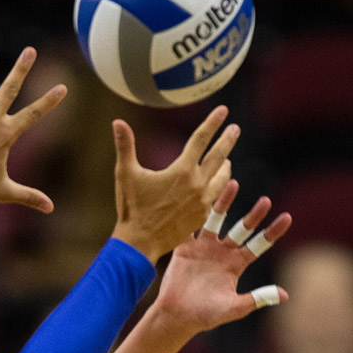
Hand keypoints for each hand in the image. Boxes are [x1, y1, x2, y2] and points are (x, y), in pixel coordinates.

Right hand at [112, 107, 239, 262]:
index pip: (201, 140)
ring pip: (221, 179)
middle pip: (218, 157)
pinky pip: (214, 197)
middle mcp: (197, 185)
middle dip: (227, 141)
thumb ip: (125, 146)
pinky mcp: (201, 216)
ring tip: (228, 160)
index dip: (213, 123)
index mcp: (181, 171)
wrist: (140, 242)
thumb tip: (117, 121)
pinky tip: (217, 186)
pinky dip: (218, 187)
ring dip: (225, 167)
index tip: (223, 110)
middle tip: (235, 129)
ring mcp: (202, 202)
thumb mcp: (126, 174)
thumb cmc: (131, 207)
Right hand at [145, 181, 291, 334]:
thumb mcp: (235, 308)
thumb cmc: (207, 315)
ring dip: (224, 202)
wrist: (177, 316)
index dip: (272, 232)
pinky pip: (190, 225)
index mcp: (237, 264)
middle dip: (254, 215)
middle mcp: (223, 251)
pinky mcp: (185, 246)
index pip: (259, 245)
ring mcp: (204, 246)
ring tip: (233, 184)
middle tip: (266, 201)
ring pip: (216, 219)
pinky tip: (198, 193)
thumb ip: (257, 298)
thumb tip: (285, 294)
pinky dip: (193, 211)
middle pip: (242, 228)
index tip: (287, 217)